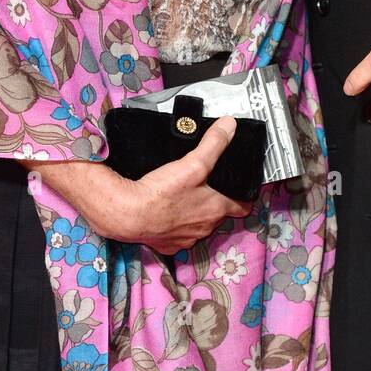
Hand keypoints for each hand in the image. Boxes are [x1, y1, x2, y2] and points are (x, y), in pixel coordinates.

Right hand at [25, 115, 250, 248]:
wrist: (127, 214)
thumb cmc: (163, 191)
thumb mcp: (193, 163)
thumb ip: (214, 144)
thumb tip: (231, 124)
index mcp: (216, 210)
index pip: (243, 207)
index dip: (242, 196)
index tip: (238, 186)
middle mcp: (205, 229)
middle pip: (217, 214)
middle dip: (214, 201)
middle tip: (206, 184)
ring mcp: (186, 239)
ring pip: (197, 225)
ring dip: (193, 213)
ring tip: (183, 196)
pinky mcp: (166, 245)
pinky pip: (176, 235)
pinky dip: (173, 225)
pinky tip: (165, 212)